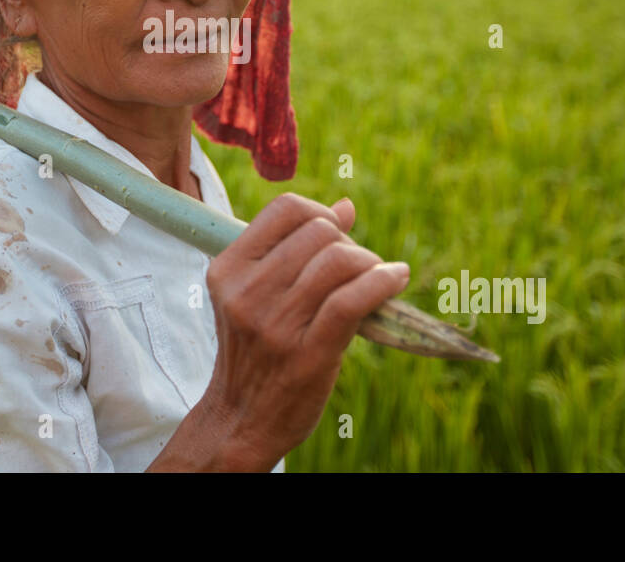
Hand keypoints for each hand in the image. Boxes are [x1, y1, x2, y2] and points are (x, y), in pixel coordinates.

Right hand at [195, 193, 409, 470]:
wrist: (242, 418)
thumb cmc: (256, 349)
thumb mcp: (255, 294)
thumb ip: (294, 248)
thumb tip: (346, 206)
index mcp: (228, 269)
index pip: (286, 210)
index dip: (321, 213)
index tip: (335, 234)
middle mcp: (247, 292)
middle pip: (319, 233)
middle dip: (349, 242)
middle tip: (357, 266)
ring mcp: (276, 324)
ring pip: (339, 261)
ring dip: (369, 262)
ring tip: (376, 276)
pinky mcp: (308, 352)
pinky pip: (354, 298)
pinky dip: (383, 281)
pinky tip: (395, 279)